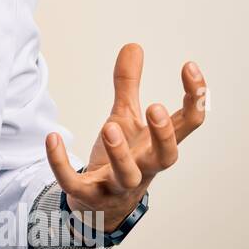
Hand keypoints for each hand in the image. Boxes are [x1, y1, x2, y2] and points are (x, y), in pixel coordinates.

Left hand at [44, 43, 206, 233]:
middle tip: (156, 107)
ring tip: (109, 126)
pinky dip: (61, 163)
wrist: (99, 202)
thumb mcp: (124, 117)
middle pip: (166, 156)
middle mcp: (144, 167)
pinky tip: (52, 138)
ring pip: (127, 175)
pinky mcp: (88, 195)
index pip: (189, 124)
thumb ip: (128, 84)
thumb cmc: (121, 156)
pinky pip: (74, 183)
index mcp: (157, 146)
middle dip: (163, 134)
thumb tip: (133, 45)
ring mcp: (117, 184)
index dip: (195, 98)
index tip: (188, 67)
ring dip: (120, 152)